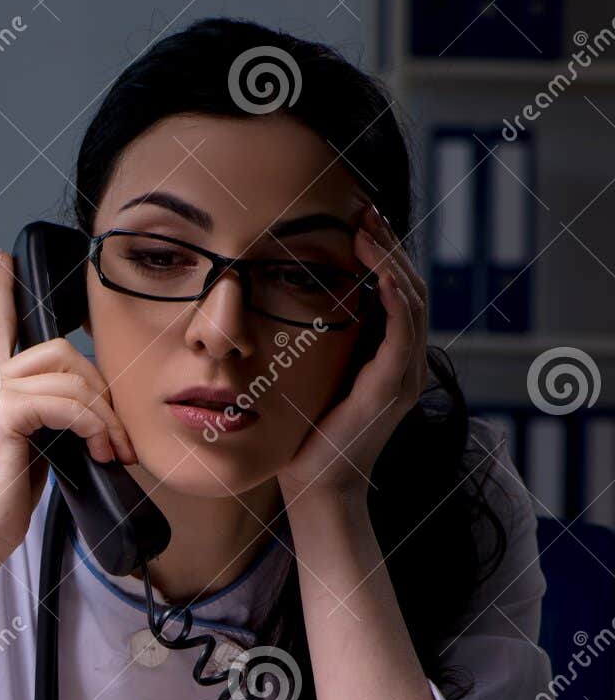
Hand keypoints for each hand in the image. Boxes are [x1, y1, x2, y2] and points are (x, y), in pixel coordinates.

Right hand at [0, 250, 136, 568]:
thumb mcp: (25, 445)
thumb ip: (42, 412)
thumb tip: (88, 402)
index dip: (3, 291)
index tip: (6, 261)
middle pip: (57, 349)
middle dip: (99, 386)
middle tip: (116, 432)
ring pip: (69, 375)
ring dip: (104, 413)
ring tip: (112, 450)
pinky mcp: (2, 414)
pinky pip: (66, 402)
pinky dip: (92, 425)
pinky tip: (98, 451)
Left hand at [277, 203, 427, 505]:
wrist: (316, 489)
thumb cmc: (304, 438)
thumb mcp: (311, 378)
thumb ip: (317, 345)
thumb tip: (290, 304)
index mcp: (387, 357)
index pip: (395, 291)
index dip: (381, 254)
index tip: (358, 220)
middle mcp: (403, 362)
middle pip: (408, 287)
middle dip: (389, 247)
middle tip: (367, 210)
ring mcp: (402, 376)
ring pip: (410, 302)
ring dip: (390, 262)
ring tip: (368, 230)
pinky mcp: (390, 390)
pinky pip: (402, 334)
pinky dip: (394, 300)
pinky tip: (378, 274)